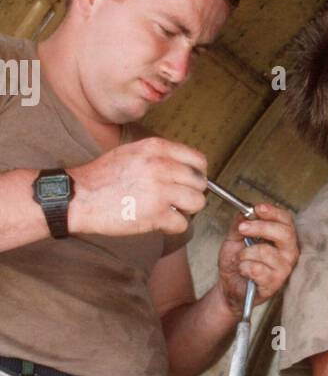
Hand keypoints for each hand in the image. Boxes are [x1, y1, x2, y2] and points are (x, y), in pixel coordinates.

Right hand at [68, 137, 207, 236]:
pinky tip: (158, 222)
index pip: (198, 160)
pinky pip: (183, 224)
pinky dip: (173, 227)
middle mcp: (161, 166)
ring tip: (169, 210)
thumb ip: (159, 156)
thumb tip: (184, 167)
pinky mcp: (155, 215)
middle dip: (191, 193)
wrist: (78, 196)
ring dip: (186, 210)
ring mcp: (160, 191)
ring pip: (197, 203)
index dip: (196, 174)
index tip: (187, 182)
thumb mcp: (132, 152)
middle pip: (200, 183)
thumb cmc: (102, 176)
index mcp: (156, 148)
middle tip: (176, 200)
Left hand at [216, 203, 298, 317]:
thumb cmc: (237, 261)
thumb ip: (240, 224)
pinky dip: (244, 267)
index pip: (286, 220)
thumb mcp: (234, 238)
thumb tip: (245, 212)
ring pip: (266, 252)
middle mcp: (289, 252)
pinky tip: (243, 270)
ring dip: (246, 253)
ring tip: (241, 258)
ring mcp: (283, 269)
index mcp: (282, 238)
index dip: (273, 212)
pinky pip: (257, 269)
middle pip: (284, 233)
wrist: (228, 285)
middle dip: (261, 227)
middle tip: (243, 228)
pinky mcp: (274, 283)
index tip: (257, 209)